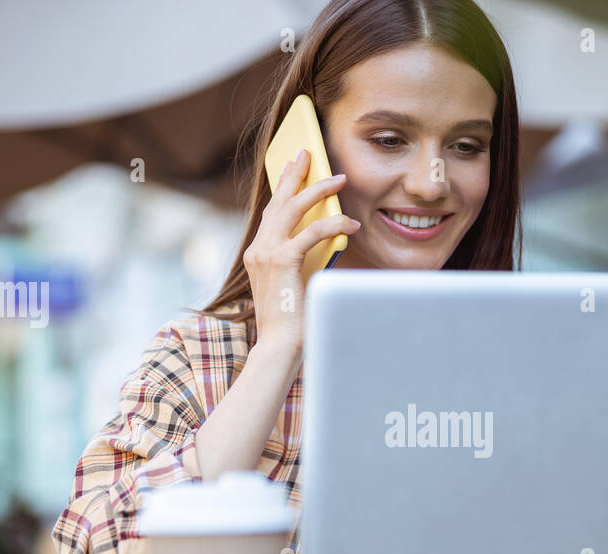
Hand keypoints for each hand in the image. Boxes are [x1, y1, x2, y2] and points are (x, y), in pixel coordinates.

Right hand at [241, 148, 359, 353]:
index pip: (271, 212)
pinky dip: (334, 224)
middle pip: (278, 201)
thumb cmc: (292, 320)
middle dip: (295, 174)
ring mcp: (266, 253)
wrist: (280, 346)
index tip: (291, 167)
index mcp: (257, 254)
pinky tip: (350, 223)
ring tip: (339, 178)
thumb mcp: (295, 281)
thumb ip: (303, 258)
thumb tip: (328, 235)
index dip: (282, 187)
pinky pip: (312, 232)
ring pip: (294, 208)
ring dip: (318, 189)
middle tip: (308, 153)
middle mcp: (257, 249)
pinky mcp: (281, 261)